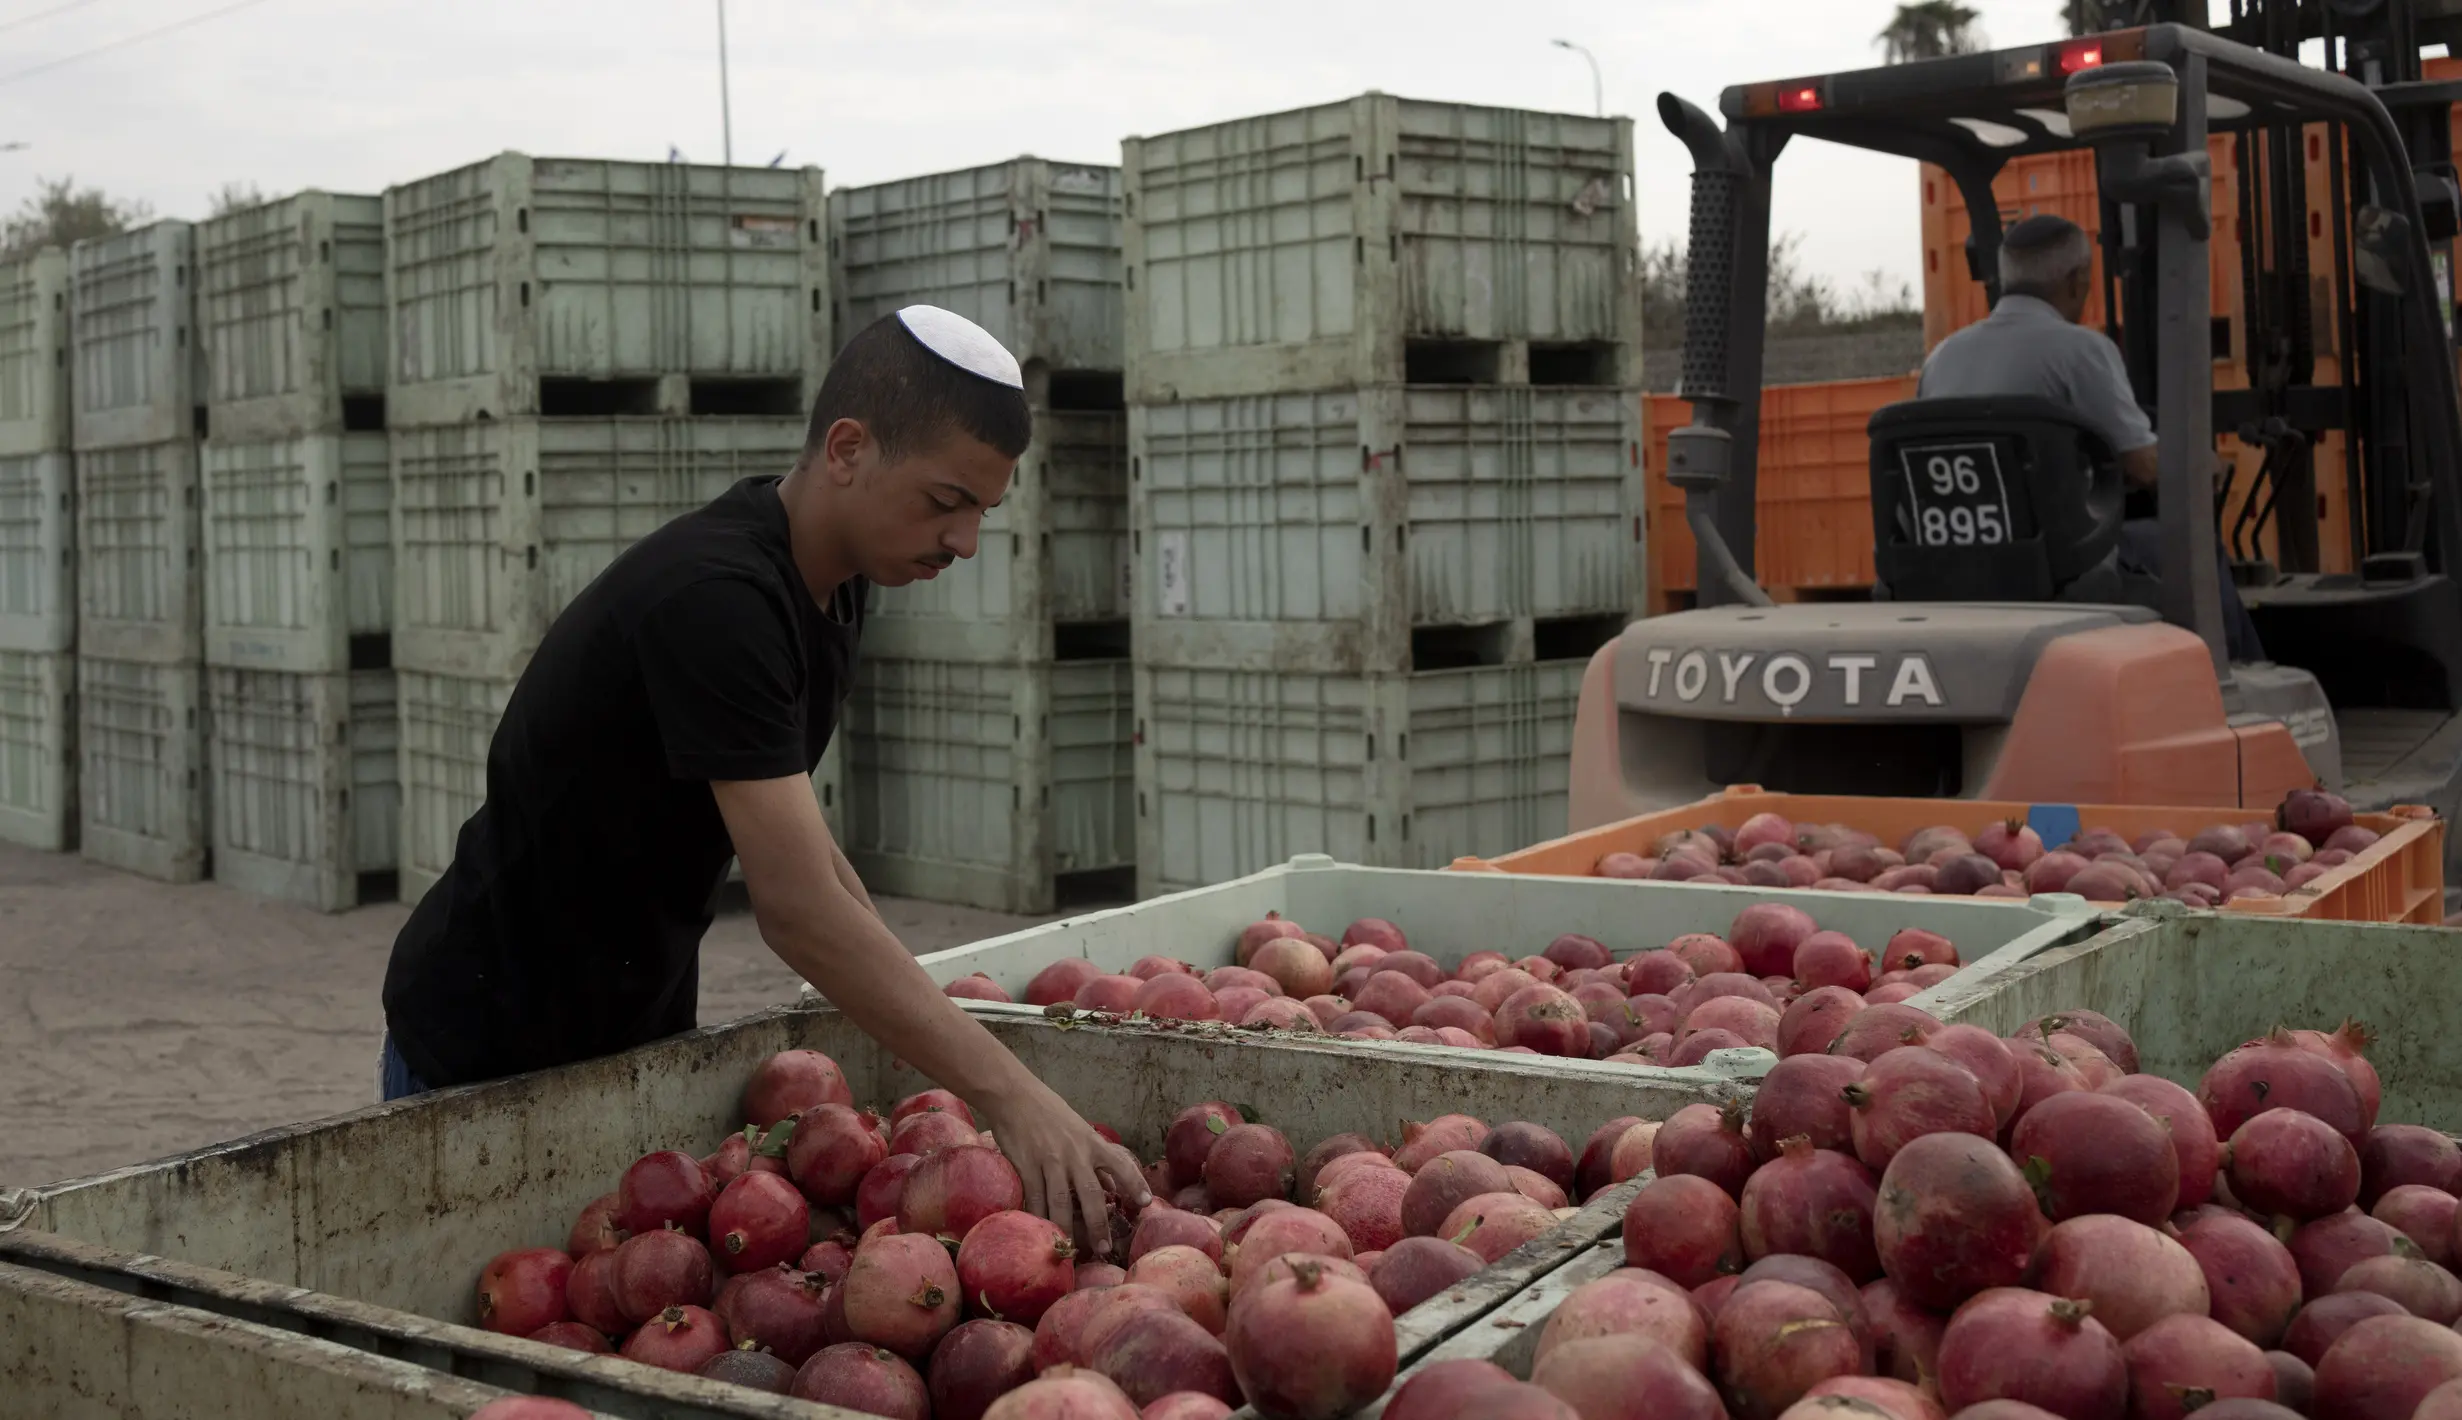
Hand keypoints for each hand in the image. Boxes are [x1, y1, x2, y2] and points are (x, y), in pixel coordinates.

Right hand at [975, 1076, 1150, 1256]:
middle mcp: (1075, 1153)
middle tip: (1104, 1248)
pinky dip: (1038, 1217)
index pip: (1120, 1164)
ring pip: (1061, 1202)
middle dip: (1099, 1224)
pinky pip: (1035, 1198)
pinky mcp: (1027, 1166)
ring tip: (1071, 1248)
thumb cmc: (1049, 1112)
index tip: (1146, 1203)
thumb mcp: (1080, 1129)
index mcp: (1091, 1142)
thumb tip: (1111, 1183)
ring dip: (1067, 1229)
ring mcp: (1050, 1161)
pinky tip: (1042, 1232)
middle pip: (1091, 1194)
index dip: (1135, 1183)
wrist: (1014, 1096)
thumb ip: (1095, 1156)